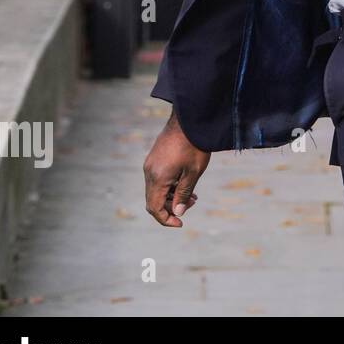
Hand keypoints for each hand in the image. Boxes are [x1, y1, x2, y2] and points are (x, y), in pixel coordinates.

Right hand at [143, 109, 209, 226]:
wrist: (189, 120)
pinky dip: (169, 185)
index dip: (166, 219)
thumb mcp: (193, 173)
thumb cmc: (194, 146)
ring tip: (193, 195)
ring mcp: (150, 164)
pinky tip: (185, 182)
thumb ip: (184, 194)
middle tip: (192, 203)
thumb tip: (177, 212)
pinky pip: (158, 178)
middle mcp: (149, 172)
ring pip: (156, 189)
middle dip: (172, 206)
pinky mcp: (154, 158)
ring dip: (172, 195)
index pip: (154, 208)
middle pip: (154, 200)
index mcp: (157, 178)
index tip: (180, 223)